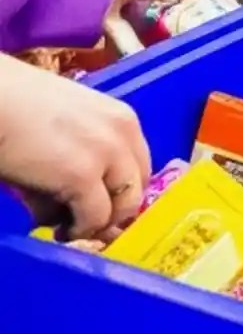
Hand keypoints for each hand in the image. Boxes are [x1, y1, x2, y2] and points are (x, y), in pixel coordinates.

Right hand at [0, 55, 150, 238]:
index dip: (119, 193)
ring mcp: (107, 154)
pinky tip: (54, 229)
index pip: (138, 168)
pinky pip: (93, 218)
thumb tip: (81, 197)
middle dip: (111, 212)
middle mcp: (123, 134)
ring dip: (95, 223)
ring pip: (121, 208)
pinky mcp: (82, 176)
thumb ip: (84, 153)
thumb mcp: (64, 124)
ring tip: (65, 228)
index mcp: (121, 119)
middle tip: (83, 222)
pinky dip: (77, 229)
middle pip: (135, 189)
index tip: (100, 207)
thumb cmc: (13, 104)